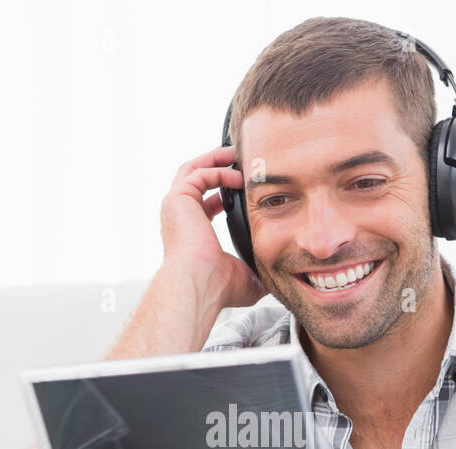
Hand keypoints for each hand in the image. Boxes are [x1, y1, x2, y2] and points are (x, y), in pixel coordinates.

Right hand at [160, 144, 266, 309]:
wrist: (199, 285)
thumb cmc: (218, 288)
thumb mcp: (246, 279)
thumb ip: (259, 271)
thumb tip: (279, 278)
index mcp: (191, 235)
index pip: (203, 206)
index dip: (222, 194)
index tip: (242, 187)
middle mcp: (179, 218)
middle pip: (195, 180)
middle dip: (216, 166)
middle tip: (238, 159)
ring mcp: (176, 207)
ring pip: (193, 170)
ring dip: (215, 159)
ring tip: (237, 153)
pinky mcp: (178, 199)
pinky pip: (198, 173)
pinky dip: (218, 169)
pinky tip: (238, 176)